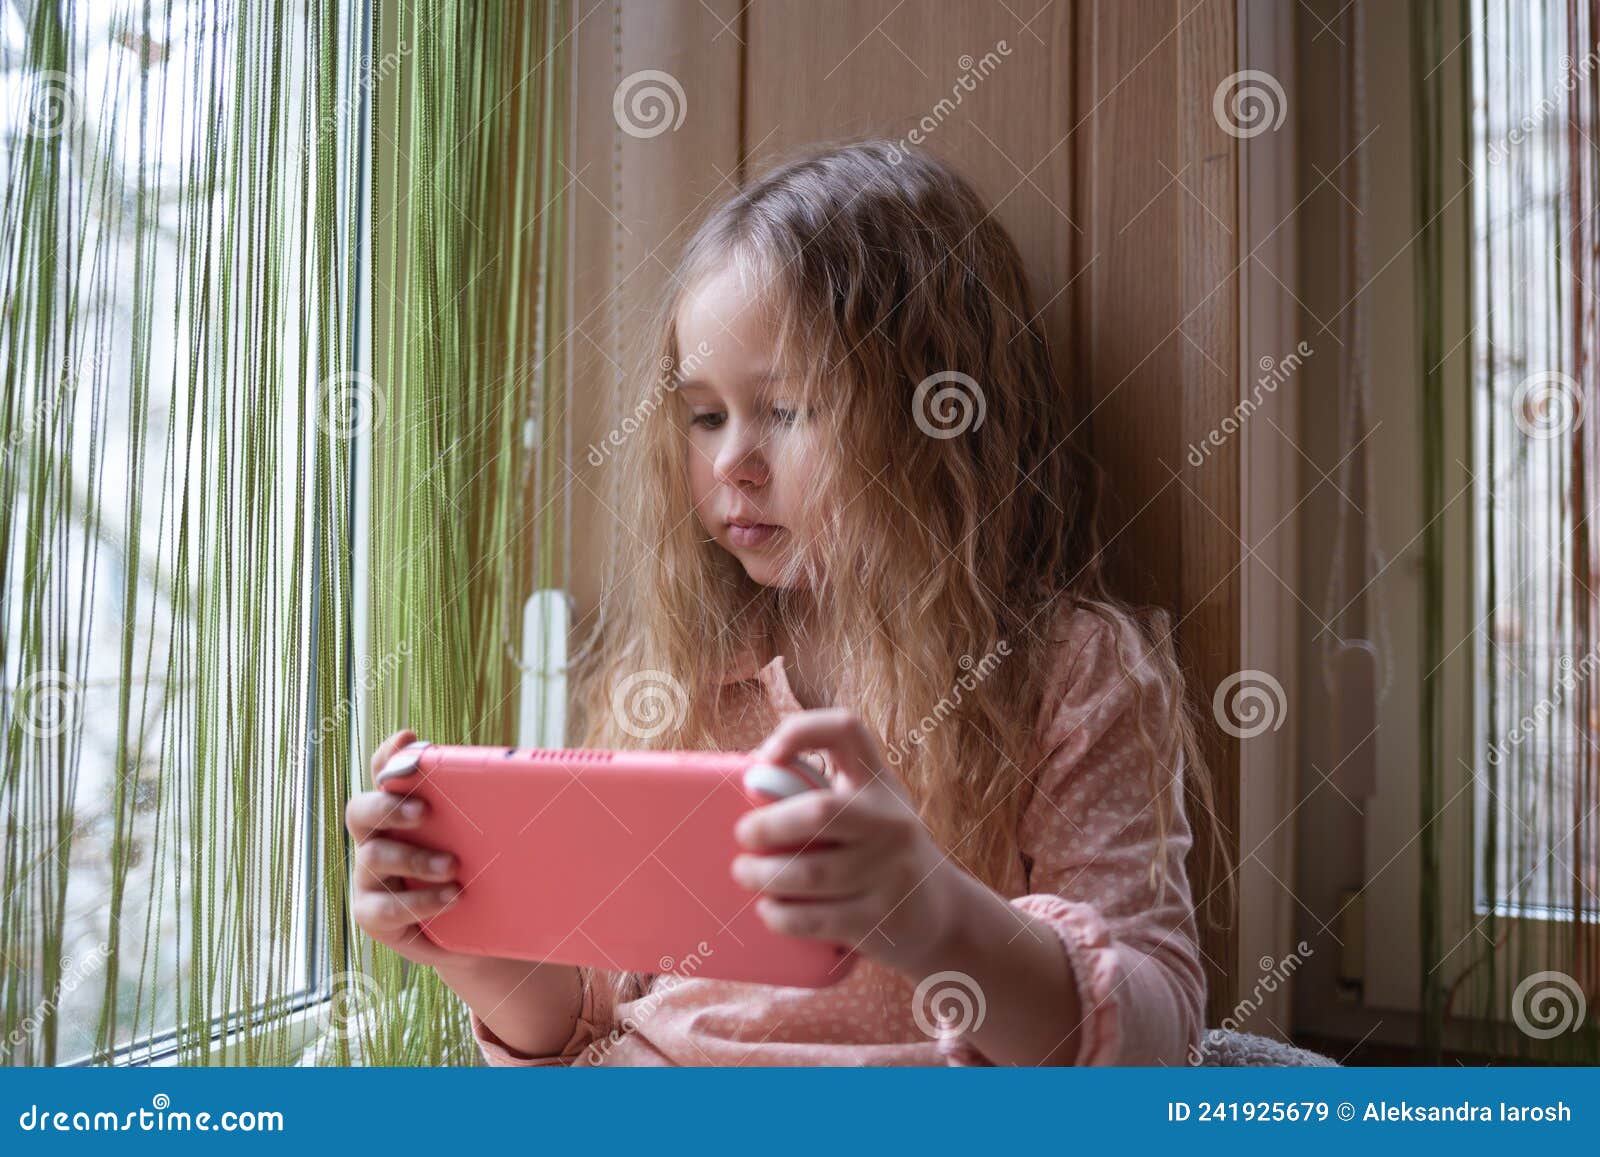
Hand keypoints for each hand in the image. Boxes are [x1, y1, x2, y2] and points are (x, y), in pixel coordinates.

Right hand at [345, 728, 478, 970]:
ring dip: (414, 859)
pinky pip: (385, 908)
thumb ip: (494, 804)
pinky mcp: (373, 915)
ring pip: (373, 858)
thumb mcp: (489, 836)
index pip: (385, 773)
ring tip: (453, 866)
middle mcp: (377, 839)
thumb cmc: (483, 872)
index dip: (391, 755)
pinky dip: (421, 902)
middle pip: (361, 810)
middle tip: (424, 809)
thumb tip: (539, 770)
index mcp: (401, 811)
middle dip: (388, 805)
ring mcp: (370, 877)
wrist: (482, 931)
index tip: (410, 738)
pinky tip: (452, 897)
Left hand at [730, 708, 974, 977]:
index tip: (767, 757)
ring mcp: (889, 871)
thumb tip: (753, 779)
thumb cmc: (879, 853)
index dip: (799, 731)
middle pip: (818, 812)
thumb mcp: (869, 811)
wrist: (941, 914)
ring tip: (745, 873)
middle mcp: (890, 821)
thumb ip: (822, 793)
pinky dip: (779, 914)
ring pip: (808, 873)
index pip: (846, 730)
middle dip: (766, 826)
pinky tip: (769, 909)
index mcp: (880, 783)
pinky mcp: (879, 918)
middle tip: (743, 835)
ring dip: (762, 875)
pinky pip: (814, 918)